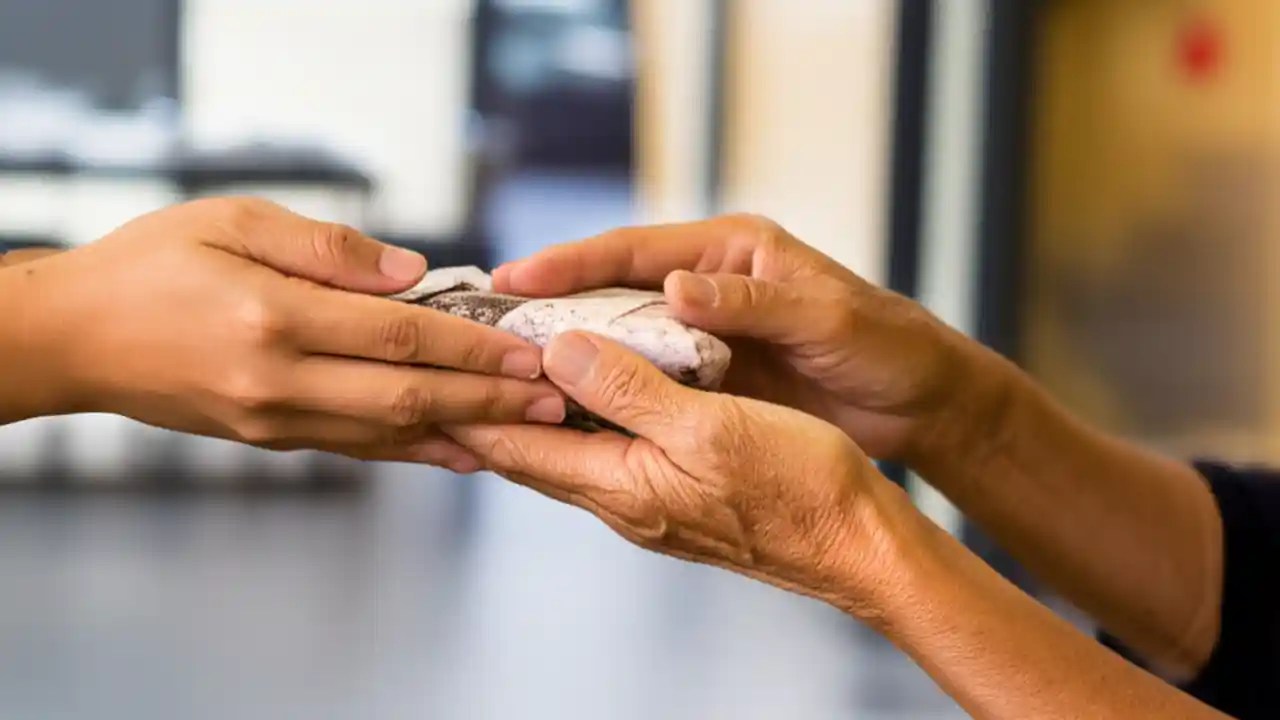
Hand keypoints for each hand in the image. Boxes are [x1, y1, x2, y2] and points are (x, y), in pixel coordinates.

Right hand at [7, 198, 565, 469]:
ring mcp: (274, 419)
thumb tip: (417, 272)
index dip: (472, 348)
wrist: (77, 337)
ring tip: (527, 428)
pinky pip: (356, 446)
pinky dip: (412, 449)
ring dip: (463, 430)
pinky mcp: (269, 437)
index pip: (399, 338)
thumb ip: (331, 249)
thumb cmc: (154, 262)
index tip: (529, 350)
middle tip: (554, 397)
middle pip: (407, 396)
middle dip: (488, 398)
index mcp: (275, 318)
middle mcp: (279, 380)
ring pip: (388, 432)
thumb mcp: (234, 221)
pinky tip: (457, 451)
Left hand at [448, 332, 907, 610]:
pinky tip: (587, 395)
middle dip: (490, 405)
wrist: (860, 544)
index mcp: (622, 487)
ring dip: (536, 410)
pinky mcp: (679, 498)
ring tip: (507, 365)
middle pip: (532, 453)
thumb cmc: (798, 486)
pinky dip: (583, 419)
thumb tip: (557, 352)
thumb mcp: (710, 425)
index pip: (518, 444)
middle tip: (457, 356)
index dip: (474, 400)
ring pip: (569, 453)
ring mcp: (651, 504)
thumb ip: (629, 392)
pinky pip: (608, 454)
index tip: (440, 355)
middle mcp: (625, 502)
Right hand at [492, 214, 1001, 461]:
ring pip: (624, 343)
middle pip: (614, 293)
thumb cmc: (885, 343)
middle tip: (492, 331)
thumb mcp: (826, 316)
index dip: (572, 263)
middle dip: (555, 309)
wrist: (921, 399)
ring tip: (515, 378)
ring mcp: (706, 338)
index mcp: (731, 253)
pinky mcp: (713, 381)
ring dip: (576, 358)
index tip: (516, 278)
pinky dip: (613, 396)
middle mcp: (708, 289)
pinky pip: (650, 385)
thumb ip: (753, 302)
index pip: (634, 251)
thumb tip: (673, 285)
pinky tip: (574, 415)